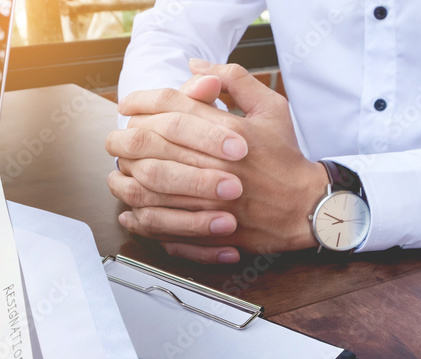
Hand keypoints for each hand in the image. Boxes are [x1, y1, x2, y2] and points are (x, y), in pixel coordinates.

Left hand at [107, 60, 328, 263]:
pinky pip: (161, 223)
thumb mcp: (269, 108)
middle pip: (149, 143)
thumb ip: (233, 80)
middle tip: (116, 140)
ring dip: (125, 178)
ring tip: (119, 174)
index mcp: (227, 131)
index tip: (128, 106)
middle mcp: (214, 163)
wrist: (304, 207)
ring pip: (148, 185)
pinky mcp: (206, 229)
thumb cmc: (285, 158)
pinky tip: (132, 211)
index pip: (170, 106)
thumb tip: (195, 67)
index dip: (141, 102)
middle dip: (123, 138)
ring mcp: (208, 199)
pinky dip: (140, 217)